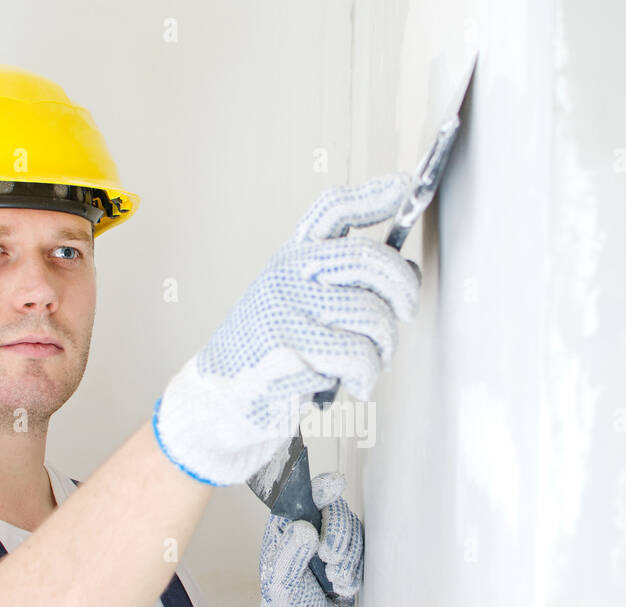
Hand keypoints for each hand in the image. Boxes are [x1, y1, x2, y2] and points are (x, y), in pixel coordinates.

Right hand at [152, 173, 421, 485]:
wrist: (219, 401)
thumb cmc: (268, 354)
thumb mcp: (299, 305)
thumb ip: (345, 286)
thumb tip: (407, 272)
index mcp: (290, 259)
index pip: (332, 210)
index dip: (372, 195)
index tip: (403, 186)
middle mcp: (287, 276)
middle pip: (368, 259)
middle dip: (403, 291)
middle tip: (405, 314)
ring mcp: (286, 311)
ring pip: (372, 318)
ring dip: (383, 351)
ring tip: (367, 366)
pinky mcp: (289, 351)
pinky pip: (356, 360)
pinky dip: (363, 380)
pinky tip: (346, 385)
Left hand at [254, 472, 363, 606]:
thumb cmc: (285, 601)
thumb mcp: (279, 582)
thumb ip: (289, 554)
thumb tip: (305, 529)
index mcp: (289, 525)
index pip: (306, 496)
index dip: (322, 488)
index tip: (335, 486)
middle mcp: (313, 525)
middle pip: (336, 509)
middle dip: (338, 534)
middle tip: (329, 559)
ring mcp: (333, 539)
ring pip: (354, 531)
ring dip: (347, 558)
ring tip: (333, 580)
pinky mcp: (350, 554)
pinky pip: (364, 552)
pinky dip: (354, 571)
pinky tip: (340, 587)